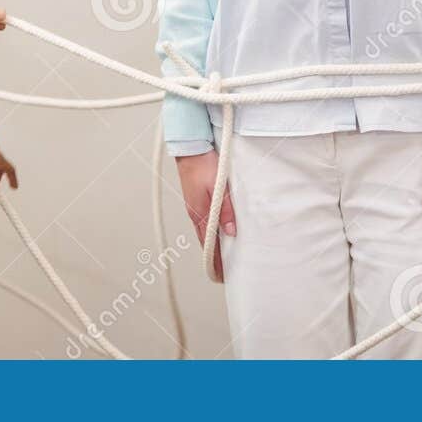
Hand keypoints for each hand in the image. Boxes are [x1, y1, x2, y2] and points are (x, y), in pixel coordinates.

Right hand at [175, 151, 235, 282]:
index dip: (214, 261)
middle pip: (205, 240)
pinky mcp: (196, 198)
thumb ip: (225, 210)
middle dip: (213, 256)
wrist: (191, 146)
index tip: (220, 275)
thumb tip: (230, 232)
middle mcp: (195, 212)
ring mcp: (194, 205)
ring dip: (212, 243)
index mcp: (200, 213)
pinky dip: (210, 230)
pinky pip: (204, 220)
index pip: (208, 244)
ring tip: (222, 255)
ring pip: (204, 231)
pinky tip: (217, 230)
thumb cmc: (203, 163)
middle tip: (223, 271)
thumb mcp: (218, 187)